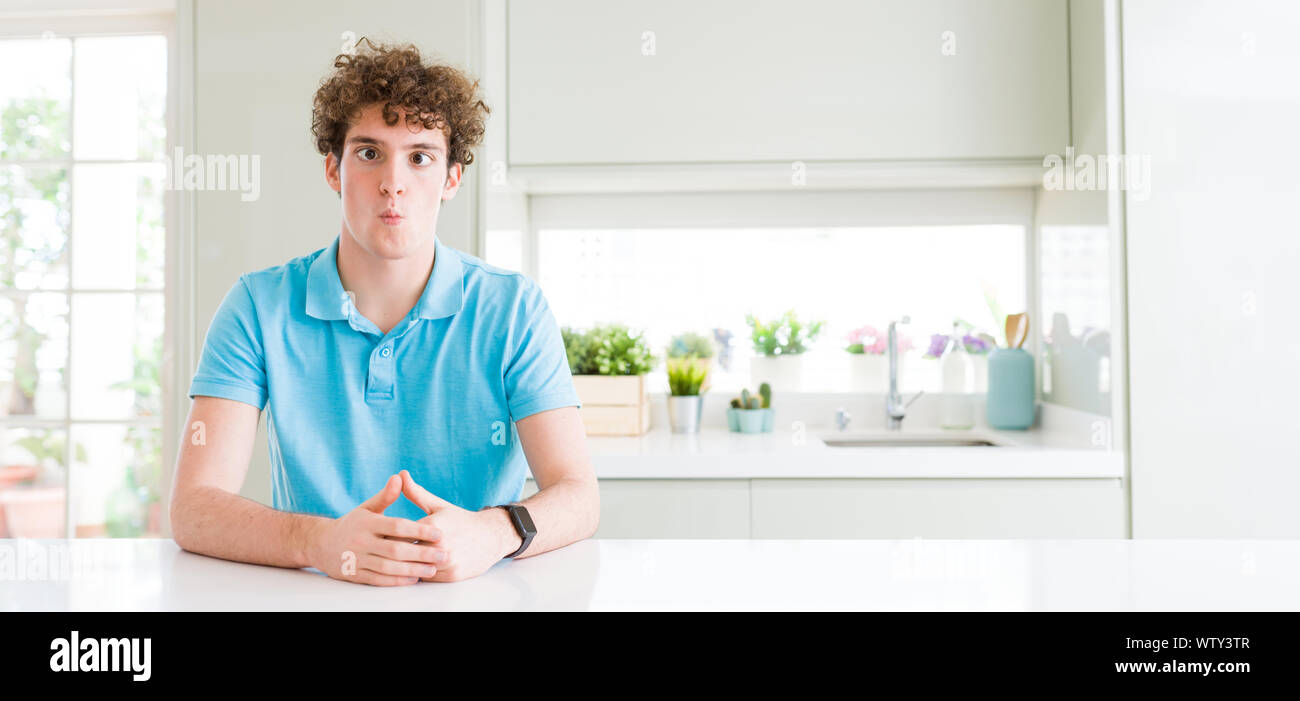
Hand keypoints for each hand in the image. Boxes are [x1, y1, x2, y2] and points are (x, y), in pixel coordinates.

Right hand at [307, 474, 446, 585]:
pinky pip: (379, 580)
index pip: (397, 526)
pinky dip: (397, 580)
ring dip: (413, 569)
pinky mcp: (356, 575)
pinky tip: (414, 578)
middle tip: (443, 554)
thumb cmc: (352, 524)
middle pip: (396, 549)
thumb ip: (385, 496)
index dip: (419, 530)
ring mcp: (357, 560)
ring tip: (433, 569)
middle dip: (421, 553)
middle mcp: (361, 542)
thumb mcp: (366, 508)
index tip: (439, 534)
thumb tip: (400, 477)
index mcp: (367, 523)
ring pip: (389, 567)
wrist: (320, 544)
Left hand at [386, 469, 511, 582]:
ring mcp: (446, 562)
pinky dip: (419, 574)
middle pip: (404, 555)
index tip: (373, 538)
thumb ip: (416, 493)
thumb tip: (401, 474)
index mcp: (433, 526)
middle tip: (377, 554)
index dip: (385, 538)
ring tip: (390, 564)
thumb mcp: (439, 506)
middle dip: (390, 555)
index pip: (399, 535)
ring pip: (415, 568)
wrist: (491, 537)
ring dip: (404, 567)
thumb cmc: (461, 520)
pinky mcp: (452, 575)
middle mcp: (440, 545)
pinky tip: (411, 570)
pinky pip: (427, 577)